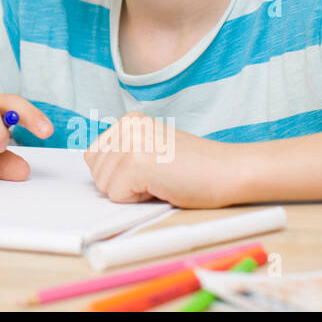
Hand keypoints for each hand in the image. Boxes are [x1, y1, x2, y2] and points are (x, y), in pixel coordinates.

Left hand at [83, 111, 234, 208]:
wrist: (228, 171)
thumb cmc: (195, 168)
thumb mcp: (151, 148)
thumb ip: (122, 152)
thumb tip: (95, 168)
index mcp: (128, 120)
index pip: (94, 155)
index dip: (118, 173)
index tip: (148, 169)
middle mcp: (126, 126)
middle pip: (96, 171)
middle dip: (122, 184)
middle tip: (157, 177)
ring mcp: (130, 143)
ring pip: (104, 185)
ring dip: (130, 192)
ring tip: (160, 180)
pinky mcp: (135, 163)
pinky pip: (116, 196)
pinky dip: (137, 200)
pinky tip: (162, 186)